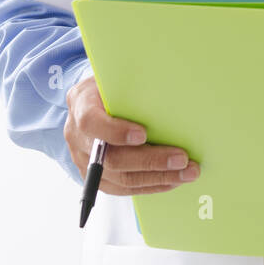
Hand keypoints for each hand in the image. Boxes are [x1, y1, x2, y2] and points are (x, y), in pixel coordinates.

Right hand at [65, 75, 199, 193]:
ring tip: (186, 173)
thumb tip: (170, 93)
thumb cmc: (111, 86)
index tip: (143, 134)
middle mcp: (77, 136)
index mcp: (80, 104)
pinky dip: (150, 185)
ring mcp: (85, 160)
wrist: (92, 100)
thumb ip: (134, 85)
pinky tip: (172, 180)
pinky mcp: (96, 177)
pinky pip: (123, 188)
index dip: (116, 131)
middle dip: (150, 161)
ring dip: (157, 177)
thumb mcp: (117, 76)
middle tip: (182, 159)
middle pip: (111, 158)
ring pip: (120, 178)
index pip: (91, 122)